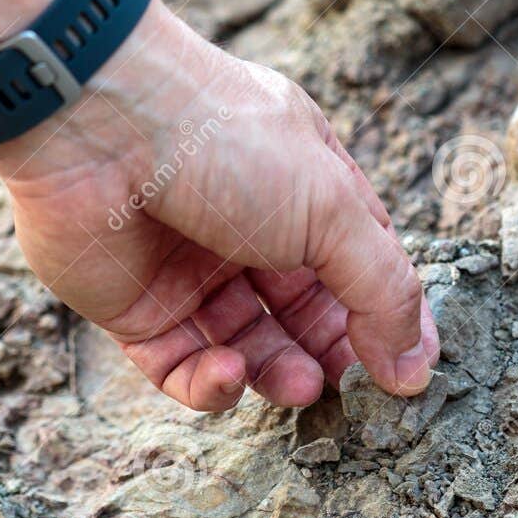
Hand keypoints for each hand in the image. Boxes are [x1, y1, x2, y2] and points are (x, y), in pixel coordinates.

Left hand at [0, 0, 439, 412]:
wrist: (100, 124)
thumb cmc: (227, 143)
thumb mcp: (333, 209)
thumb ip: (382, 290)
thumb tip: (416, 367)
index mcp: (302, 186)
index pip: (359, 264)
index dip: (387, 316)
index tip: (411, 370)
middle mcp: (247, 228)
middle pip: (306, 314)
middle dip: (335, 354)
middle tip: (356, 392)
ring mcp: (189, 270)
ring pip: (248, 346)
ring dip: (280, 373)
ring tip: (301, 386)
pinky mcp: (135, 308)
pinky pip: (180, 365)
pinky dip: (210, 381)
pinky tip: (230, 370)